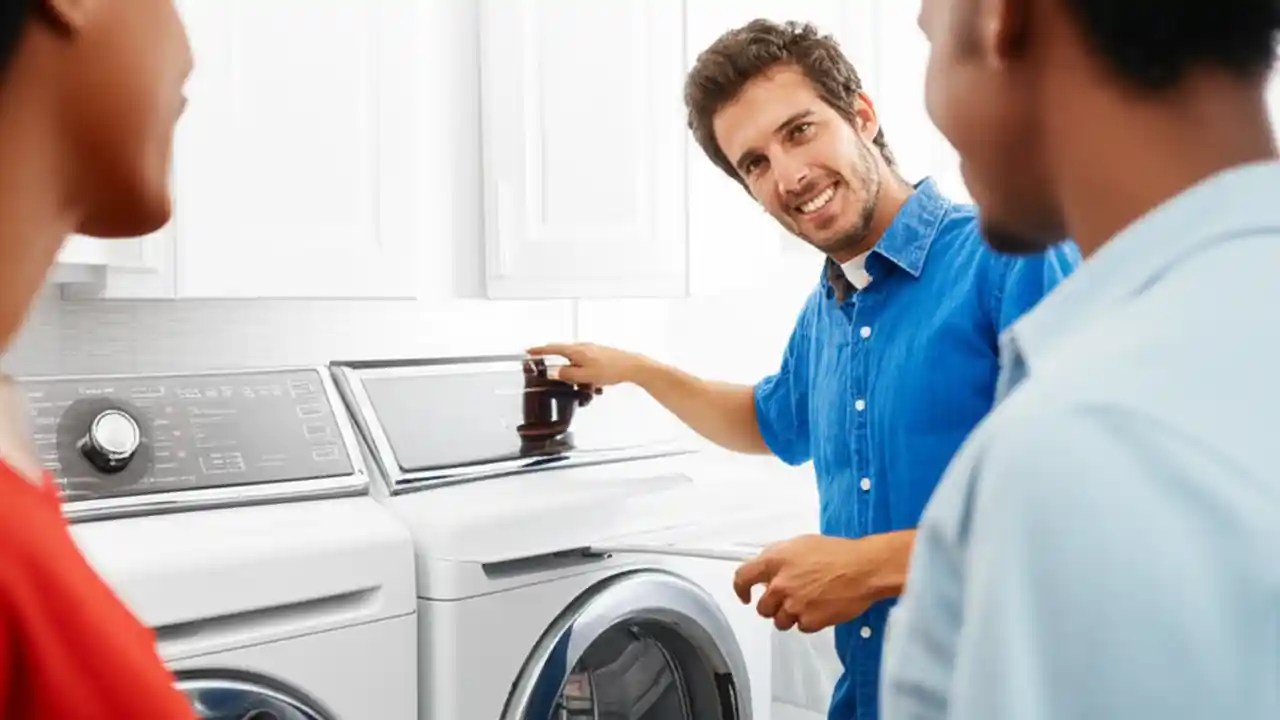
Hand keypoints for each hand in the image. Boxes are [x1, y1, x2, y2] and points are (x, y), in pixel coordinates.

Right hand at [525, 342, 648, 386]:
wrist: (632, 366)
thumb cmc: (611, 369)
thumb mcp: (584, 376)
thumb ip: (567, 374)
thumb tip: (555, 371)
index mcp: (576, 350)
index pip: (552, 348)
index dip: (539, 350)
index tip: (529, 351)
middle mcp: (583, 346)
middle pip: (563, 352)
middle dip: (556, 361)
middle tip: (550, 368)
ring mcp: (592, 349)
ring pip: (576, 359)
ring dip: (573, 371)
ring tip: (580, 384)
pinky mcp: (600, 354)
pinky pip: (586, 363)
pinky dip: (584, 372)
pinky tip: (592, 383)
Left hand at [733, 533, 908, 632]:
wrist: (863, 568)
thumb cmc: (837, 552)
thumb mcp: (801, 544)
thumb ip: (779, 558)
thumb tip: (769, 569)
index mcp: (775, 561)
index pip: (743, 577)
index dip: (741, 589)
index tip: (746, 596)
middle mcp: (780, 584)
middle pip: (762, 608)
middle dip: (773, 606)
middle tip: (789, 600)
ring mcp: (794, 605)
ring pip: (780, 621)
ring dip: (790, 616)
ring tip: (809, 603)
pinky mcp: (809, 621)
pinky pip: (801, 627)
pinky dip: (809, 621)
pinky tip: (821, 608)